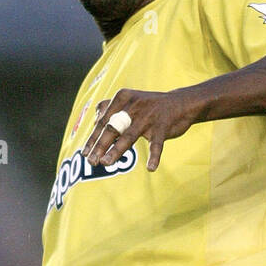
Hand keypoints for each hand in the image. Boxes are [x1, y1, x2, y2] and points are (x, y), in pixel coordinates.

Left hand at [82, 87, 198, 171]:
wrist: (180, 103)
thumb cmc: (149, 106)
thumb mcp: (129, 100)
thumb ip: (111, 107)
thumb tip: (94, 119)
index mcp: (122, 98)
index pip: (103, 121)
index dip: (93, 138)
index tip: (85, 153)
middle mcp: (133, 105)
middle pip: (112, 128)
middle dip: (100, 146)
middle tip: (91, 161)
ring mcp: (149, 116)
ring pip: (129, 136)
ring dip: (116, 151)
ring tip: (106, 163)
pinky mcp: (163, 126)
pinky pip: (157, 144)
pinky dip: (154, 157)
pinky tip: (151, 168)